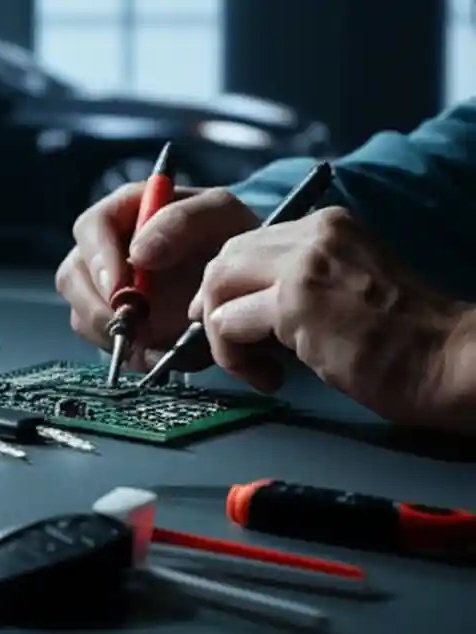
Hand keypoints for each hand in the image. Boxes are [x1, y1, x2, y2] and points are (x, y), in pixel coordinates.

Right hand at [56, 184, 258, 367]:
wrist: (242, 279)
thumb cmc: (229, 237)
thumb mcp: (220, 214)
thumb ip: (182, 220)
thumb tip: (137, 254)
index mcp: (124, 212)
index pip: (90, 228)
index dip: (98, 259)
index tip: (120, 288)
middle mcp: (103, 250)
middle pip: (72, 276)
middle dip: (98, 306)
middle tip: (133, 325)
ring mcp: (104, 290)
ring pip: (81, 313)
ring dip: (111, 332)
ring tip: (151, 341)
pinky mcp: (114, 323)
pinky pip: (101, 341)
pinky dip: (127, 352)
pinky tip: (157, 351)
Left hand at [191, 206, 475, 430]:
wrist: (450, 360)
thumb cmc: (402, 339)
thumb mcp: (345, 288)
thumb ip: (297, 283)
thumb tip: (239, 305)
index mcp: (327, 226)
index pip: (247, 245)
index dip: (230, 287)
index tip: (234, 324)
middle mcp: (312, 233)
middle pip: (223, 260)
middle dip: (213, 307)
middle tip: (231, 347)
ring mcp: (302, 265)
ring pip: (216, 289)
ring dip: (221, 336)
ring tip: (253, 368)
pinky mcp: (295, 303)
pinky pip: (226, 324)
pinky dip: (232, 356)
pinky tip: (267, 378)